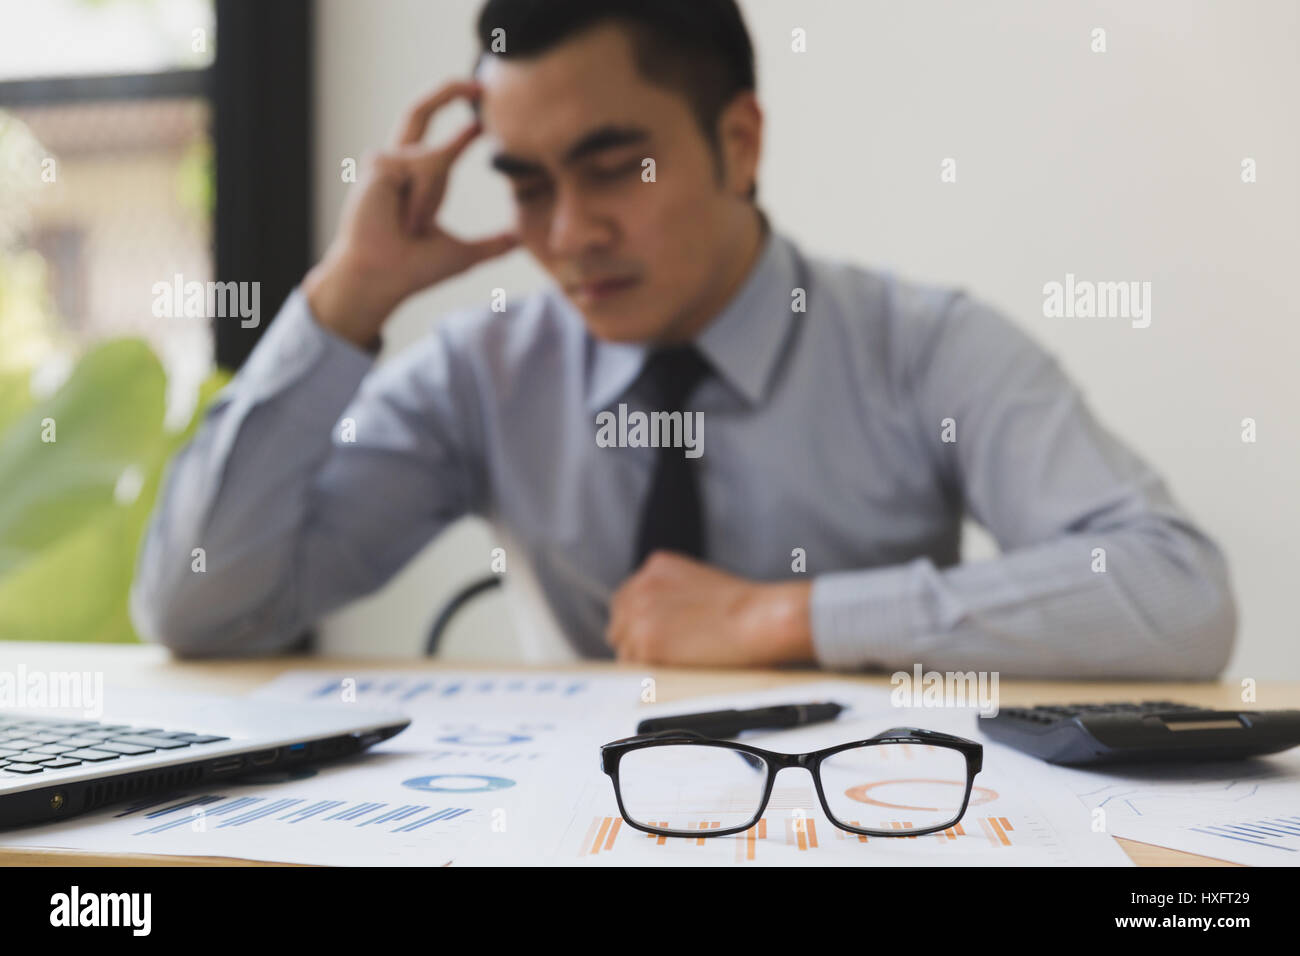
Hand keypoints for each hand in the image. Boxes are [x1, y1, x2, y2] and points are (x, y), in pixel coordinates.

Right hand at [304, 80, 519, 347]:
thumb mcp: (464, 253)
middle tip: (480, 83)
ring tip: (412, 227)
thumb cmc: (412, 269)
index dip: (464, 129)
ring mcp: (386, 162)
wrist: (381, 279)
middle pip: (420, 111)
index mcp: (416, 183)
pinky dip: (422, 197)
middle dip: (448, 91)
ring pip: (436, 160)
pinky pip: (423, 167)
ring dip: (431, 197)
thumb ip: (492, 244)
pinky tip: (404, 218)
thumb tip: (519, 240)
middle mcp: (398, 165)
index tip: (484, 119)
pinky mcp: (379, 164)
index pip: (442, 145)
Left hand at [605, 552, 814, 666]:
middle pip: (619, 624)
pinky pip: (635, 667)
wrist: (759, 618)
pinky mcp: (646, 642)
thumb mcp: (701, 582)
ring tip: (678, 662)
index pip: (627, 600)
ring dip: (644, 659)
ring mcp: (640, 614)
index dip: (639, 622)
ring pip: (625, 648)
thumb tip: (663, 620)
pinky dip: (652, 673)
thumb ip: (672, 594)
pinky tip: (678, 668)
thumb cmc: (746, 607)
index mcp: (656, 566)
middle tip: (666, 654)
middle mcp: (641, 585)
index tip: (655, 635)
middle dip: (636, 640)